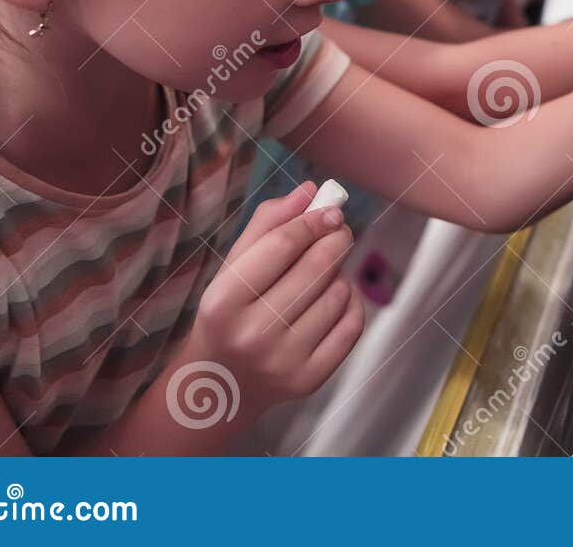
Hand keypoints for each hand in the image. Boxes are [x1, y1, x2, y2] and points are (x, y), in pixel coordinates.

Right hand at [180, 181, 364, 413]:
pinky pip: (352, 325)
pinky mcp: (309, 380)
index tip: (331, 209)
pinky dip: (351, 303)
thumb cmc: (230, 312)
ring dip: (339, 274)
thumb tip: (312, 190)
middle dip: (336, 239)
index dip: (313, 220)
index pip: (282, 246)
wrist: (221, 383)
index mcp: (223, 302)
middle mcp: (251, 335)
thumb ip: (268, 224)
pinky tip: (335, 298)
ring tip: (324, 274)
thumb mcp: (233, 268)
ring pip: (338, 293)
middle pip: (316, 267)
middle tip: (339, 231)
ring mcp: (283, 362)